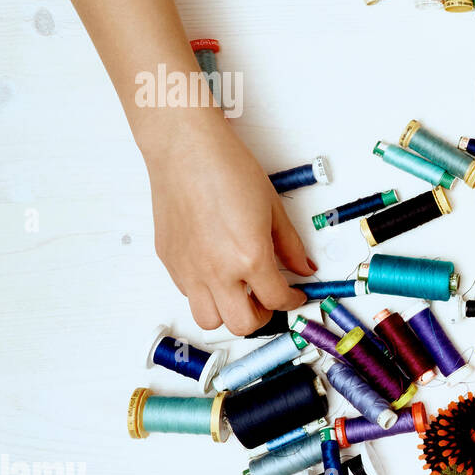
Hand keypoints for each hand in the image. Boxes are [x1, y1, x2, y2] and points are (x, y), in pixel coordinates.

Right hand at [147, 115, 311, 334]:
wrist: (185, 150)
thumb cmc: (229, 170)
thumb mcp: (273, 208)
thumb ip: (290, 245)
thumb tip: (304, 268)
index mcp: (250, 257)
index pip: (276, 300)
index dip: (292, 301)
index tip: (294, 295)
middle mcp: (218, 271)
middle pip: (243, 324)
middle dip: (262, 316)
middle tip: (267, 298)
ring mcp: (189, 270)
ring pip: (209, 320)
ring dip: (228, 312)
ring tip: (239, 291)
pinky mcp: (169, 262)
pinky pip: (188, 294)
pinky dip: (205, 292)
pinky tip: (215, 269)